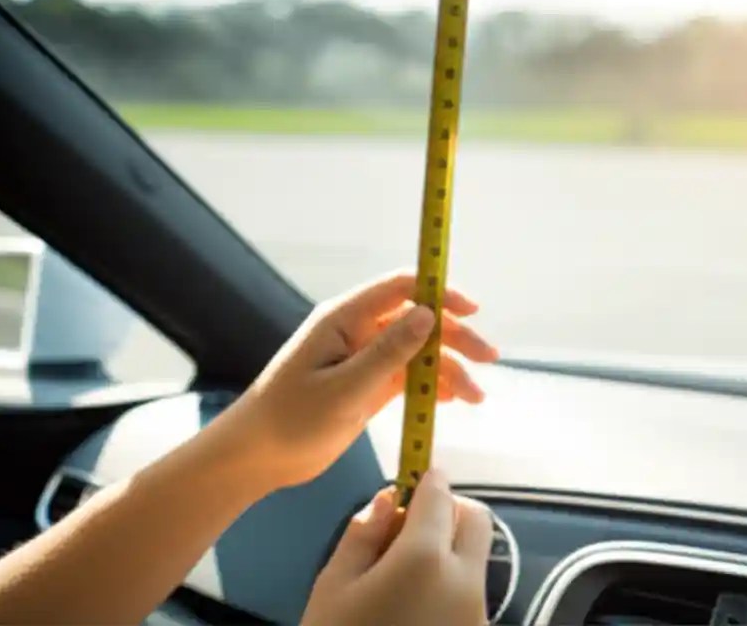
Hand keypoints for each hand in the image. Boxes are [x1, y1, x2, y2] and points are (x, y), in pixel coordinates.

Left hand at [206, 271, 498, 491]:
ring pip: (418, 353)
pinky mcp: (367, 387)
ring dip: (449, 369)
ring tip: (476, 397)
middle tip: (488, 358)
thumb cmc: (290, 419)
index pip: (401, 288)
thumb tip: (428, 314)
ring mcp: (364, 360)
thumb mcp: (343, 388)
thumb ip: (388, 352)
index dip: (439, 292)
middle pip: (418, 321)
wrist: (258, 458)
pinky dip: (432, 386)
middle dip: (455, 337)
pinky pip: (409, 377)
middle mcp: (358, 333)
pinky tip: (452, 399)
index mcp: (345, 319)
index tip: (472, 310)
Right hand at [302, 470, 491, 625]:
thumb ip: (363, 533)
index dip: (425, 478)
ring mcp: (479, 612)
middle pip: (475, 520)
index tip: (413, 473)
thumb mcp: (334, 587)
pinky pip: (471, 591)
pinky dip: (451, 581)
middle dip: (448, 510)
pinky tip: (414, 604)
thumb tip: (386, 499)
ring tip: (402, 572)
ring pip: (476, 557)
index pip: (439, 494)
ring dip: (449, 548)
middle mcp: (465, 579)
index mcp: (425, 558)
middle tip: (409, 524)